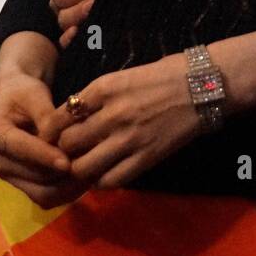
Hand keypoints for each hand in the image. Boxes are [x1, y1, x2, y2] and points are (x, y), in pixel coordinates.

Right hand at [0, 70, 91, 208]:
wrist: (19, 101)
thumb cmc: (27, 94)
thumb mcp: (35, 95)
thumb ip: (47, 117)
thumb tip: (59, 140)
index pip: (20, 149)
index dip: (43, 156)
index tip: (67, 162)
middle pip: (31, 175)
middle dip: (60, 174)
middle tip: (89, 168)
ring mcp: (8, 174)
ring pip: (40, 192)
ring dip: (67, 186)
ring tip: (92, 175)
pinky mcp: (22, 184)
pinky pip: (45, 197)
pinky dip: (66, 193)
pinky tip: (85, 182)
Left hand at [44, 55, 202, 189]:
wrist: (204, 86)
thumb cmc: (164, 75)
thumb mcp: (123, 76)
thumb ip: (96, 96)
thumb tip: (71, 115)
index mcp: (105, 88)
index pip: (60, 116)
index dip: (51, 130)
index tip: (53, 135)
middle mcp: (112, 115)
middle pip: (67, 144)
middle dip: (62, 150)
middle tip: (67, 152)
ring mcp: (129, 139)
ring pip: (83, 167)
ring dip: (80, 169)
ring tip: (84, 165)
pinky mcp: (146, 158)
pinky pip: (111, 180)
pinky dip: (101, 180)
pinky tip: (104, 172)